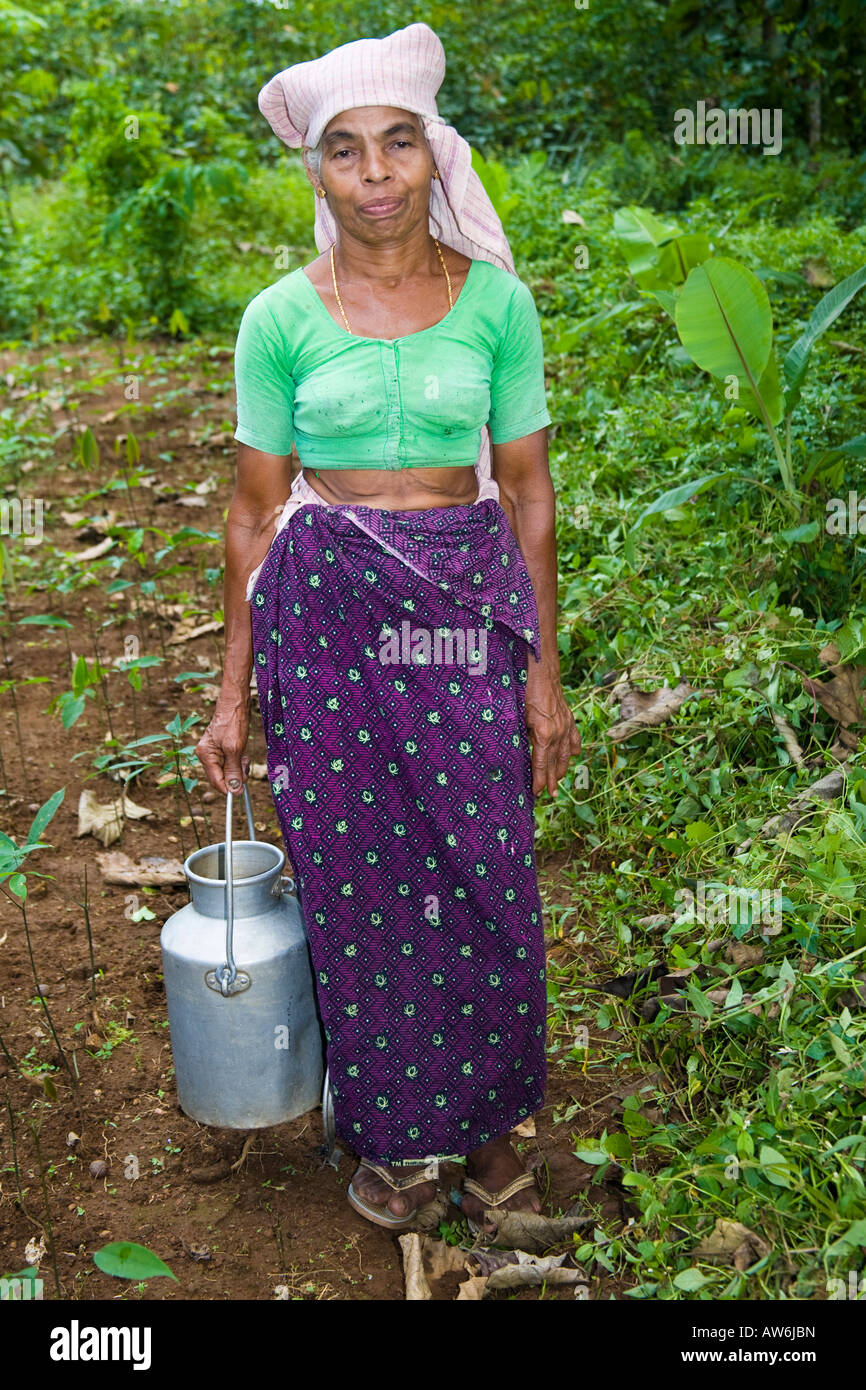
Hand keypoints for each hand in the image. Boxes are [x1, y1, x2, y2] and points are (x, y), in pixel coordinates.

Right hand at [195, 693, 250, 795]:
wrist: (235, 704)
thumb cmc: (233, 722)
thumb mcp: (235, 748)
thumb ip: (233, 770)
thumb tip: (233, 789)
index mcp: (205, 755)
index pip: (215, 781)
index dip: (228, 788)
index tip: (241, 792)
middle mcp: (206, 755)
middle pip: (220, 777)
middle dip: (235, 776)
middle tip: (245, 766)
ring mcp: (212, 752)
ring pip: (226, 770)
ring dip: (238, 768)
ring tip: (244, 756)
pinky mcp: (220, 749)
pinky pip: (229, 762)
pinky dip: (238, 761)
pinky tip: (242, 753)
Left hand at [524, 666, 581, 796]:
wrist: (543, 673)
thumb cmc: (526, 692)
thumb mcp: (517, 716)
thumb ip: (521, 736)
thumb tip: (517, 754)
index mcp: (544, 735)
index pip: (541, 764)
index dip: (539, 780)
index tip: (537, 792)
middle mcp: (558, 733)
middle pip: (555, 763)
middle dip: (551, 780)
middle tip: (548, 795)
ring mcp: (566, 727)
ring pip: (565, 754)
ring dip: (562, 768)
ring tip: (558, 781)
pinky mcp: (569, 719)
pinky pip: (573, 738)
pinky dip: (572, 749)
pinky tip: (572, 755)